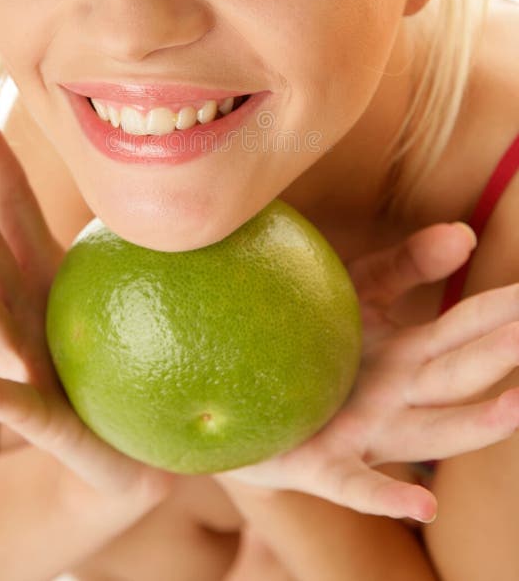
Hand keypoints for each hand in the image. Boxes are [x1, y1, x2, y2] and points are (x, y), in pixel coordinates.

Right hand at [0, 83, 173, 517]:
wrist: (146, 449)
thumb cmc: (152, 358)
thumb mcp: (162, 279)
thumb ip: (173, 234)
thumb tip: (226, 171)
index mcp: (46, 271)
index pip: (9, 197)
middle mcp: (23, 307)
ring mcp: (25, 361)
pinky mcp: (47, 418)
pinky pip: (19, 406)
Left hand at [214, 225, 518, 521]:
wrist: (246, 398)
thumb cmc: (312, 341)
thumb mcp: (359, 292)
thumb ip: (406, 265)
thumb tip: (466, 234)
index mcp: (412, 355)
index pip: (470, 324)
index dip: (508, 307)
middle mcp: (401, 397)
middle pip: (460, 374)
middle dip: (501, 353)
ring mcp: (368, 433)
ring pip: (431, 432)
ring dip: (474, 424)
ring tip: (515, 406)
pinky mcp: (324, 465)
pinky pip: (358, 485)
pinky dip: (389, 496)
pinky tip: (424, 504)